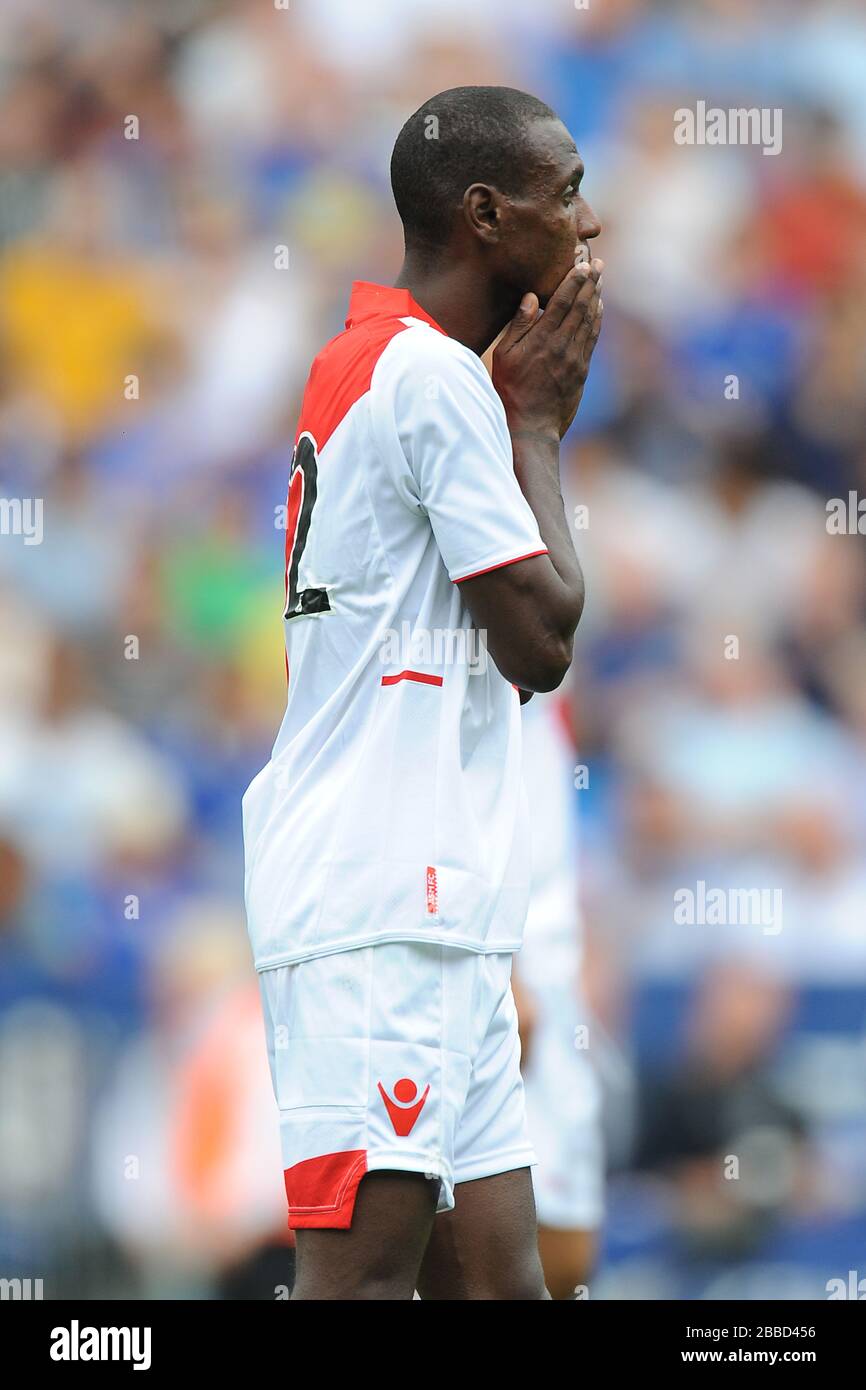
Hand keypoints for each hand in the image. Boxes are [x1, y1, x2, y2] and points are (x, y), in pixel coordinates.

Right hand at [492, 257, 603, 438]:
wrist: (531, 426)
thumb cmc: (510, 390)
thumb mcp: (504, 357)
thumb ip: (519, 325)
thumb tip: (532, 297)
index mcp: (542, 340)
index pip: (562, 302)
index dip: (574, 281)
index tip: (582, 264)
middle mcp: (563, 346)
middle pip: (581, 307)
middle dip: (590, 283)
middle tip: (597, 264)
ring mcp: (576, 359)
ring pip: (591, 321)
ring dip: (597, 298)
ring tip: (600, 279)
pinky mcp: (582, 370)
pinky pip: (593, 338)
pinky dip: (597, 319)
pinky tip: (598, 307)